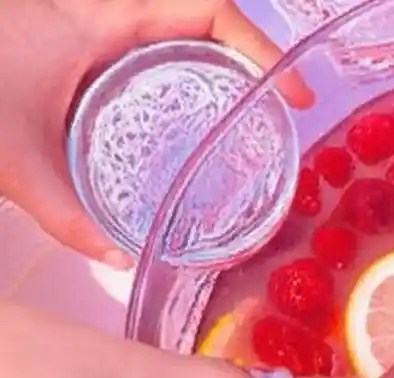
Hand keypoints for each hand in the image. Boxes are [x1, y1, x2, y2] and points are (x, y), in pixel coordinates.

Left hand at [0, 0, 312, 268]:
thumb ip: (66, 217)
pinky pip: (154, 47)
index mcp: (98, 24)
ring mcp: (93, 25)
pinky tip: (194, 119)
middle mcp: (102, 15)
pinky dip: (188, 71)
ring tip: (252, 116)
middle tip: (280, 112)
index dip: (260, 46)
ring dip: (225, 63)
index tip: (288, 94)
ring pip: (182, 29)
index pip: (206, 10)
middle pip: (207, 17)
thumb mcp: (13, 164)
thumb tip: (123, 258)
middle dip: (254, 58)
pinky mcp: (81, 42)